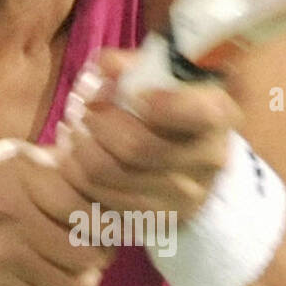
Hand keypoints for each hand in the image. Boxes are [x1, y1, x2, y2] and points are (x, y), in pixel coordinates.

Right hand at [0, 137, 118, 285]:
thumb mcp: (4, 157)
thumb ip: (50, 164)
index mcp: (19, 173)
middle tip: (100, 249)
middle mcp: (11, 213)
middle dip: (101, 253)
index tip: (109, 224)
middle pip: (85, 250)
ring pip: (70, 282)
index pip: (87, 208)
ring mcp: (0, 253)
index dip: (108, 222)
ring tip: (82, 269)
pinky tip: (54, 281)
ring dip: (83, 279)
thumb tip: (99, 174)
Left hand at [52, 48, 239, 237]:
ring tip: (70, 125)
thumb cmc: (171, 101)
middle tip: (80, 106)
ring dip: (77, 146)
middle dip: (95, 121)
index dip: (160, 103)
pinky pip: (97, 200)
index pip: (195, 113)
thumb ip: (134, 65)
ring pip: (108, 174)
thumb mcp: (163, 74)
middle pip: (134, 147)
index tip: (134, 94)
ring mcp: (182, 196)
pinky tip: (68, 153)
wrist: (192, 157)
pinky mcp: (154, 219)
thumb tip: (105, 66)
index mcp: (216, 115)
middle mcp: (206, 160)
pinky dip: (73, 174)